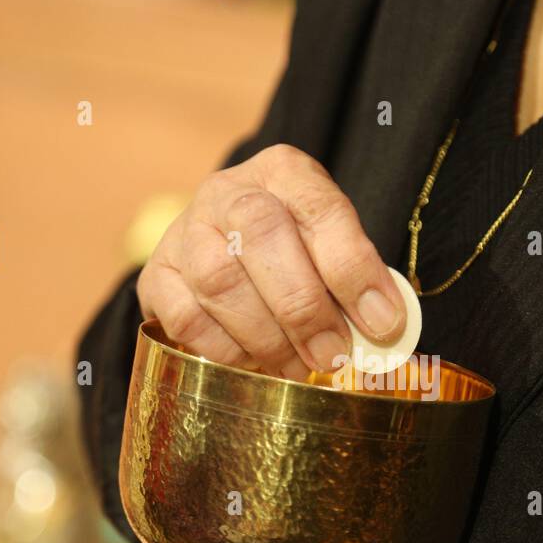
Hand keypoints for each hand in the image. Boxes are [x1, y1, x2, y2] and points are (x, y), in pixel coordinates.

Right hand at [137, 143, 407, 378]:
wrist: (228, 251)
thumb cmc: (297, 256)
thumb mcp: (333, 251)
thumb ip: (357, 283)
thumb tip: (385, 334)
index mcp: (284, 172)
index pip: (321, 209)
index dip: (354, 269)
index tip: (383, 323)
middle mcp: (228, 191)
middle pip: (261, 235)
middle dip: (304, 308)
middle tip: (332, 356)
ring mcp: (185, 231)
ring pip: (219, 280)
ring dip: (266, 337)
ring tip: (298, 369)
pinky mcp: (157, 275)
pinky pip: (186, 318)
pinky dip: (227, 351)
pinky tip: (255, 366)